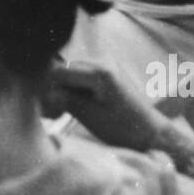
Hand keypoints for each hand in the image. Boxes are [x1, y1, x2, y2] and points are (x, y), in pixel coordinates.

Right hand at [43, 62, 166, 150]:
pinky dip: (74, 88)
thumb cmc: (124, 129)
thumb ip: (64, 98)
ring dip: (64, 89)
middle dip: (55, 88)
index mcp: (99, 71)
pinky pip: (82, 75)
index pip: (58, 71)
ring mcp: (106, 64)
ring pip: (71, 71)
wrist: (151, 133)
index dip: (48, 89)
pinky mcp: (107, 71)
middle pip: (63, 68)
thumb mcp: (89, 115)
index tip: (49, 111)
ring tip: (63, 112)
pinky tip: (74, 105)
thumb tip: (42, 91)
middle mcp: (103, 61)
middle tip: (55, 113)